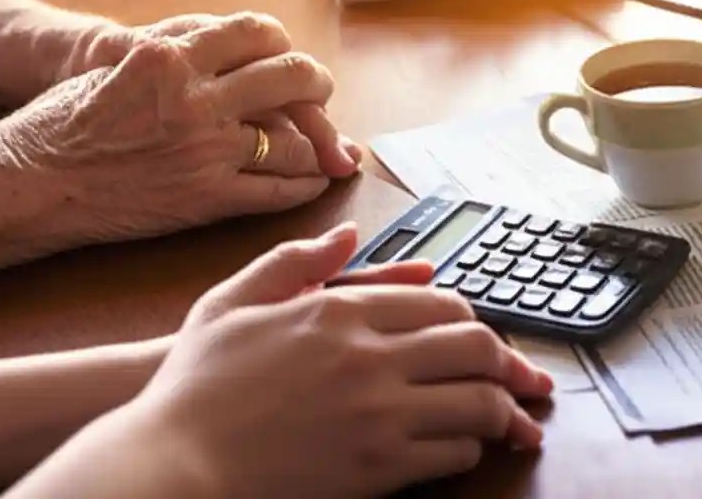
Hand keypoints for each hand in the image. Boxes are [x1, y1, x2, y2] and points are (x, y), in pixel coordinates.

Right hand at [61, 11, 361, 177]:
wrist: (32, 181)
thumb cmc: (62, 122)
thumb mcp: (117, 62)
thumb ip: (175, 50)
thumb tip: (227, 44)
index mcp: (171, 55)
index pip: (255, 33)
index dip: (281, 44)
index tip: (285, 55)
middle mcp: (196, 98)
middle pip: (290, 79)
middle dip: (316, 85)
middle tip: (320, 91)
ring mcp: (206, 150)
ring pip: (295, 139)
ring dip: (318, 142)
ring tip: (325, 145)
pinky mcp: (207, 198)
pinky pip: (278, 190)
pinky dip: (303, 184)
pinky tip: (311, 180)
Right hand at [123, 224, 553, 497]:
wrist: (170, 465)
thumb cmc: (193, 387)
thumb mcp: (232, 302)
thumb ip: (295, 262)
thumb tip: (345, 231)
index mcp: (339, 312)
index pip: (439, 302)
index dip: (473, 318)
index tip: (487, 336)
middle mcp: (368, 357)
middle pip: (474, 346)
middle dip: (512, 363)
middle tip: (530, 380)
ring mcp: (377, 413)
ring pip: (475, 401)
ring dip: (502, 409)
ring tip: (511, 419)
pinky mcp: (377, 468)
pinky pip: (450, 452)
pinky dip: (469, 447)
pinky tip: (464, 447)